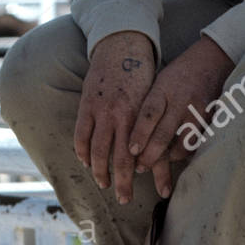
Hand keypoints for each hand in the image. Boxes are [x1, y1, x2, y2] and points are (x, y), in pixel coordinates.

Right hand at [74, 31, 155, 204]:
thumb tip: (164, 148)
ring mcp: (100, 111)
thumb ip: (154, 123)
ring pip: (97, 151)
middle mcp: (119, 115)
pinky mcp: (86, 105)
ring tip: (103, 183)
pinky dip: (83, 151)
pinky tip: (86, 161)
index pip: (139, 153)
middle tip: (123, 199)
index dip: (140, 173)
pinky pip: (81, 135)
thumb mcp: (155, 97)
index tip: (144, 189)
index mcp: (139, 114)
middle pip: (118, 158)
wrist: (121, 45)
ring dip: (99, 171)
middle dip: (121, 182)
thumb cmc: (143, 73)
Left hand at [129, 36, 233, 197]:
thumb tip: (128, 134)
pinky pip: (196, 143)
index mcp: (162, 90)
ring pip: (182, 144)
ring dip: (168, 158)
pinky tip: (175, 156)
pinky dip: (185, 153)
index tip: (131, 151)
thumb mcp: (158, 83)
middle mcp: (180, 101)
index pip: (148, 115)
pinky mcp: (209, 121)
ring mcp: (197, 112)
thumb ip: (148, 106)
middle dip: (150, 156)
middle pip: (163, 134)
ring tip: (157, 164)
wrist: (210, 61)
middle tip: (140, 168)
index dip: (140, 135)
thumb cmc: (177, 75)